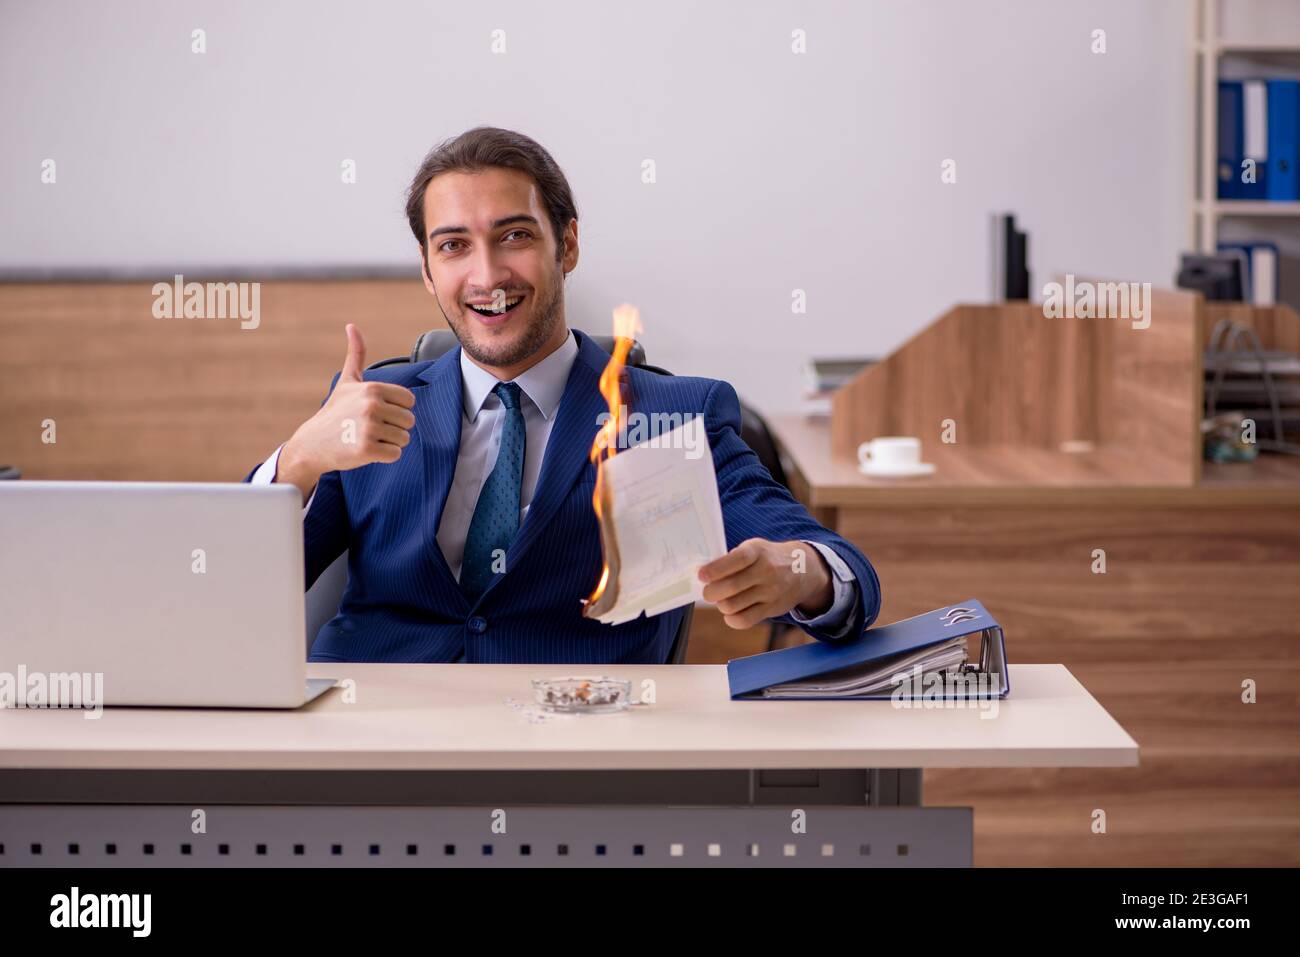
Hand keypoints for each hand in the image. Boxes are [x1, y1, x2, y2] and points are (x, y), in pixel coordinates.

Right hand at [277, 324, 416, 501]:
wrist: (312, 443)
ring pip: (404, 439)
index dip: (396, 409)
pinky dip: (384, 456)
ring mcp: (369, 428)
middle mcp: (372, 406)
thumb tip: (352, 326)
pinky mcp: (367, 449)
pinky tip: (366, 450)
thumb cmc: (335, 412)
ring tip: (367, 437)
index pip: (410, 402)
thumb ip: (356, 354)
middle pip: (409, 421)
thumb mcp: (347, 382)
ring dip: (389, 442)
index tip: (376, 412)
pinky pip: (395, 454)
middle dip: (394, 427)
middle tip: (370, 428)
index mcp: (373, 388)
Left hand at [698, 538, 833, 629]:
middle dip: (711, 592)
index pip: (736, 560)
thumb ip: (731, 560)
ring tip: (723, 599)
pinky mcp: (772, 608)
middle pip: (730, 587)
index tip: (701, 575)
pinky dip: (732, 619)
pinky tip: (732, 612)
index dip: (715, 569)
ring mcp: (771, 591)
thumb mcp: (754, 549)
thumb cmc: (767, 558)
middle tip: (708, 592)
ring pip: (733, 605)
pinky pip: (744, 620)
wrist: (803, 569)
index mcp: (757, 551)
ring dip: (721, 605)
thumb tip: (704, 576)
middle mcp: (766, 571)